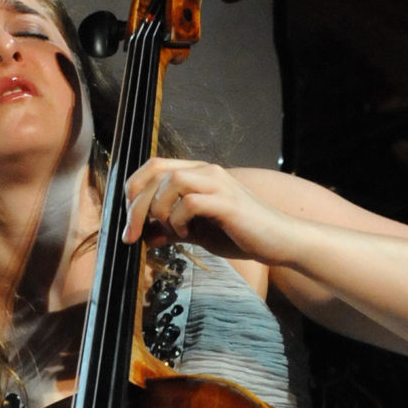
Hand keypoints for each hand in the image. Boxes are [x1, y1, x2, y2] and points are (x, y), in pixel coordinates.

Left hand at [122, 158, 288, 262]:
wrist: (279, 241)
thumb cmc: (241, 234)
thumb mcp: (198, 232)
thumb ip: (172, 229)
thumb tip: (145, 236)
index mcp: (198, 174)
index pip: (153, 166)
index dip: (133, 189)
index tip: (128, 219)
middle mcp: (207, 172)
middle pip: (156, 172)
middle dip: (135, 206)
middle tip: (131, 234)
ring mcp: (219, 185)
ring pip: (171, 181)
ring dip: (158, 209)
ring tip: (167, 230)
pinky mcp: (228, 203)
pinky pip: (191, 202)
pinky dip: (179, 219)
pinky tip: (186, 234)